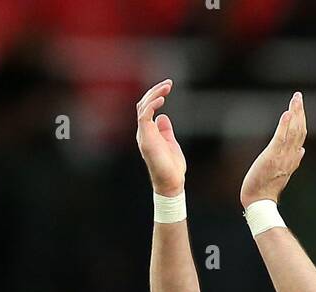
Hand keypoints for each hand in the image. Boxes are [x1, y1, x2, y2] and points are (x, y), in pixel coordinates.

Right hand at [136, 78, 186, 195]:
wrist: (171, 183)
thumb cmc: (171, 167)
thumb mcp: (170, 143)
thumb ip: (165, 130)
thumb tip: (163, 116)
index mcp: (148, 132)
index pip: (147, 107)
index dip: (155, 95)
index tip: (167, 87)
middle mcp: (143, 131)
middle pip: (143, 104)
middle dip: (155, 91)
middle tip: (168, 83)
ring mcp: (144, 135)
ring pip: (143, 107)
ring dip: (155, 94)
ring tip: (167, 87)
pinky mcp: (146, 138)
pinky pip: (144, 116)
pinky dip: (152, 105)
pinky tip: (162, 99)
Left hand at [239, 92, 306, 208]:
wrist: (259, 202)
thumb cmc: (266, 189)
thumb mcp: (281, 173)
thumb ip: (293, 160)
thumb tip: (302, 150)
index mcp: (292, 160)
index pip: (301, 137)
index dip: (302, 121)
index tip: (300, 108)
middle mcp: (290, 157)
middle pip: (299, 131)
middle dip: (300, 113)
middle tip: (298, 96)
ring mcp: (282, 157)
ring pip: (293, 132)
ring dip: (295, 114)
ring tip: (296, 99)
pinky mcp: (272, 157)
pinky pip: (281, 139)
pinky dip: (285, 125)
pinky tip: (287, 113)